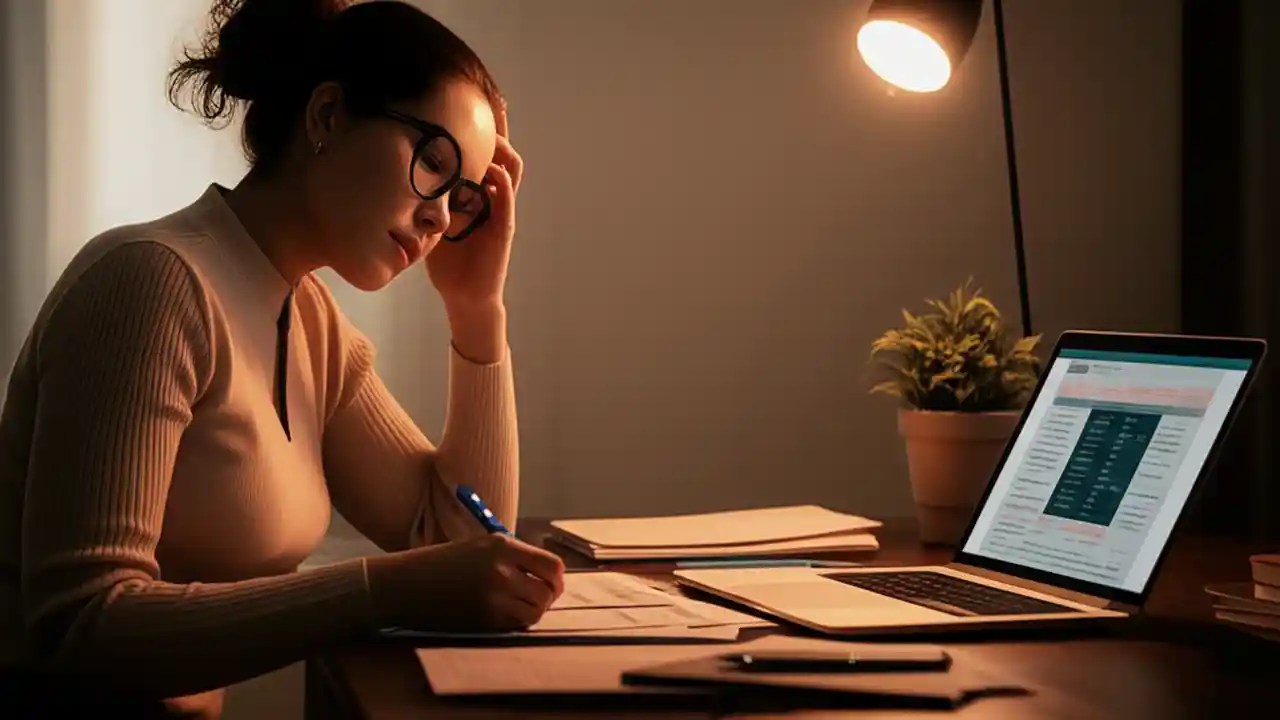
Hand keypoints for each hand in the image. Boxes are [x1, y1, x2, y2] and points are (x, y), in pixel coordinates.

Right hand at [366, 533, 565, 631]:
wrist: (406, 584)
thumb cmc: (444, 563)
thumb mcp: (481, 547)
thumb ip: (515, 556)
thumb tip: (549, 574)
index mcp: (502, 546)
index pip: (552, 566)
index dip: (556, 578)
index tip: (552, 583)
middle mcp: (501, 571)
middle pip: (547, 591)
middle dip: (546, 596)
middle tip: (536, 597)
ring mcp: (493, 598)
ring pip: (535, 612)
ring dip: (531, 611)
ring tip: (516, 605)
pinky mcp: (483, 621)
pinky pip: (516, 625)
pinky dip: (515, 622)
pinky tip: (500, 613)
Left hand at [426, 103, 522, 310]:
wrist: (464, 294)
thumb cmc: (448, 259)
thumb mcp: (433, 219)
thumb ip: (424, 196)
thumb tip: (393, 172)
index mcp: (477, 191)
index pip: (481, 150)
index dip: (478, 125)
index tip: (466, 98)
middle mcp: (493, 195)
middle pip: (502, 150)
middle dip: (496, 126)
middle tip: (486, 101)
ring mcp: (502, 210)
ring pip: (511, 169)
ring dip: (502, 150)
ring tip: (489, 134)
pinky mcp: (505, 228)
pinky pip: (507, 200)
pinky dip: (501, 184)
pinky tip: (492, 172)